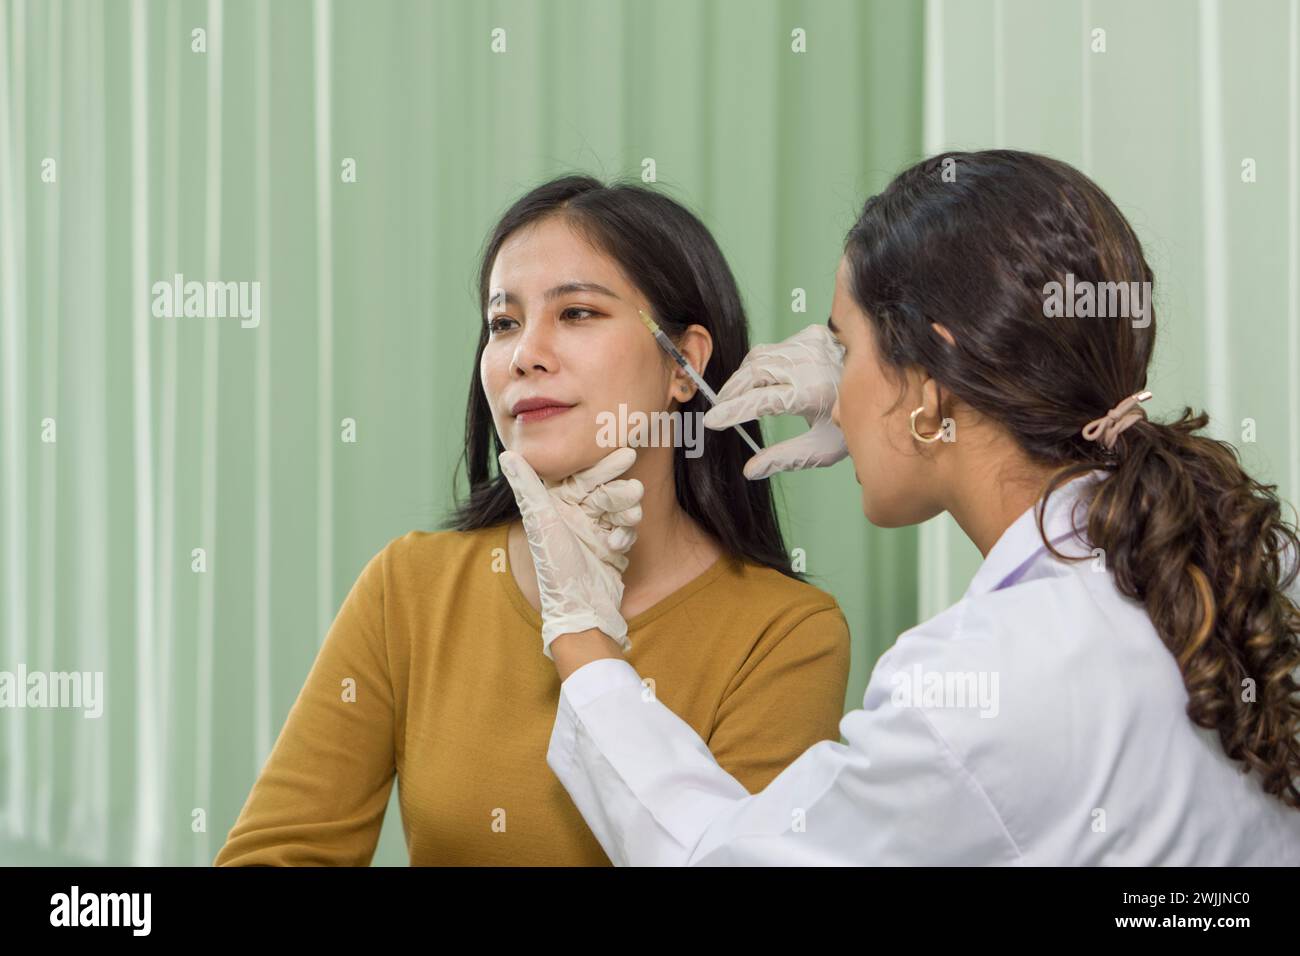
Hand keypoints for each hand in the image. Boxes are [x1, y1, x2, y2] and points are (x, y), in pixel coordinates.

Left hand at [497, 447, 644, 658]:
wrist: (581, 611)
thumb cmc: (555, 568)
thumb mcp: (540, 523)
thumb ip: (527, 487)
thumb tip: (506, 453)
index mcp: (557, 508)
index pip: (583, 479)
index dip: (603, 467)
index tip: (624, 453)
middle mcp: (575, 517)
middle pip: (604, 494)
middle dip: (621, 491)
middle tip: (636, 488)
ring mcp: (594, 532)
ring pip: (618, 511)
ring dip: (627, 512)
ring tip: (633, 516)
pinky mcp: (610, 548)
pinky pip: (624, 532)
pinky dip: (625, 536)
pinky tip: (617, 546)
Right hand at [701, 324, 848, 479]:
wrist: (882, 387)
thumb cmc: (851, 422)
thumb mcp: (822, 449)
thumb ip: (784, 458)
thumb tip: (750, 470)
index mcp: (814, 394)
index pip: (762, 400)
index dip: (733, 411)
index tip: (713, 420)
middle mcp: (811, 364)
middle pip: (754, 373)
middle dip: (732, 391)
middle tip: (720, 409)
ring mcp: (811, 345)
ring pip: (760, 357)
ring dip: (743, 377)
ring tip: (734, 397)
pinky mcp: (812, 334)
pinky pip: (773, 348)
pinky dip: (761, 363)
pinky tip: (761, 379)